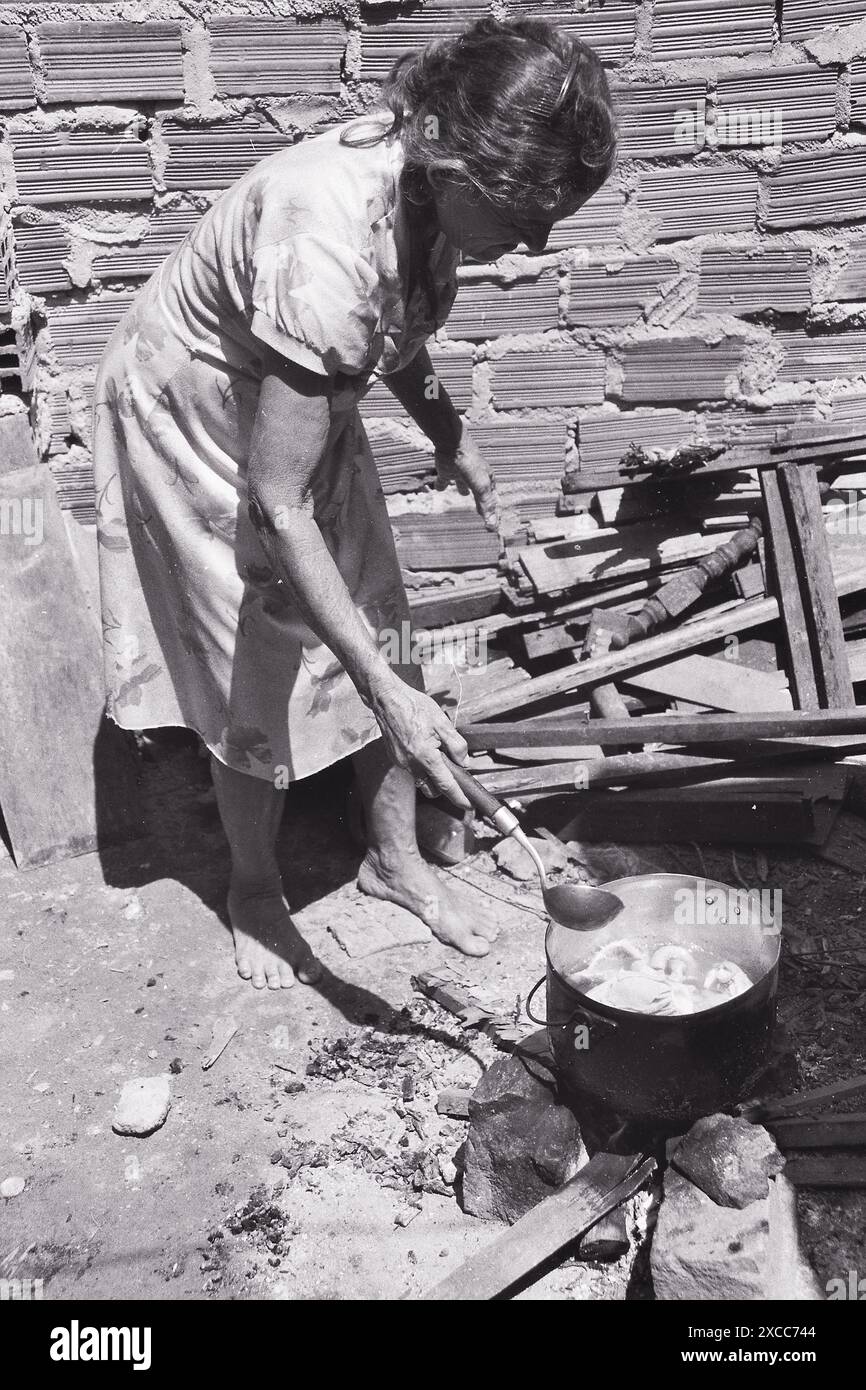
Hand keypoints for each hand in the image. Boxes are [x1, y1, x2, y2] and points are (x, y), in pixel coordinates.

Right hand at [367, 675, 470, 810]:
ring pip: (422, 780)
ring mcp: (401, 763)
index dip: (459, 797)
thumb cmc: (414, 707)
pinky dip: (422, 766)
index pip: (446, 785)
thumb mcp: (443, 723)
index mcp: (425, 756)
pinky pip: (413, 770)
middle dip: (444, 786)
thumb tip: (464, 762)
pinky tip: (425, 747)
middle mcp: (411, 764)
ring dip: (432, 774)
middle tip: (454, 770)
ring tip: (437, 752)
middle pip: (432, 789)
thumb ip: (457, 745)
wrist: (387, 699)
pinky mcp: (395, 759)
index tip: (468, 805)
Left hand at [434, 424, 499, 532]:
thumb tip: (492, 526)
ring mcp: (461, 474)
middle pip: (478, 493)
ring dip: (462, 489)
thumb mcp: (481, 486)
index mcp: (487, 480)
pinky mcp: (446, 471)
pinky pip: (443, 481)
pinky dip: (441, 485)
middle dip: (480, 501)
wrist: (452, 444)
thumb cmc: (470, 464)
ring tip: (462, 494)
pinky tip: (438, 488)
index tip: (493, 525)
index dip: (492, 512)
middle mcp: (475, 477)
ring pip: (462, 485)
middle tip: (481, 512)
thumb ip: (486, 505)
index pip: (492, 500)